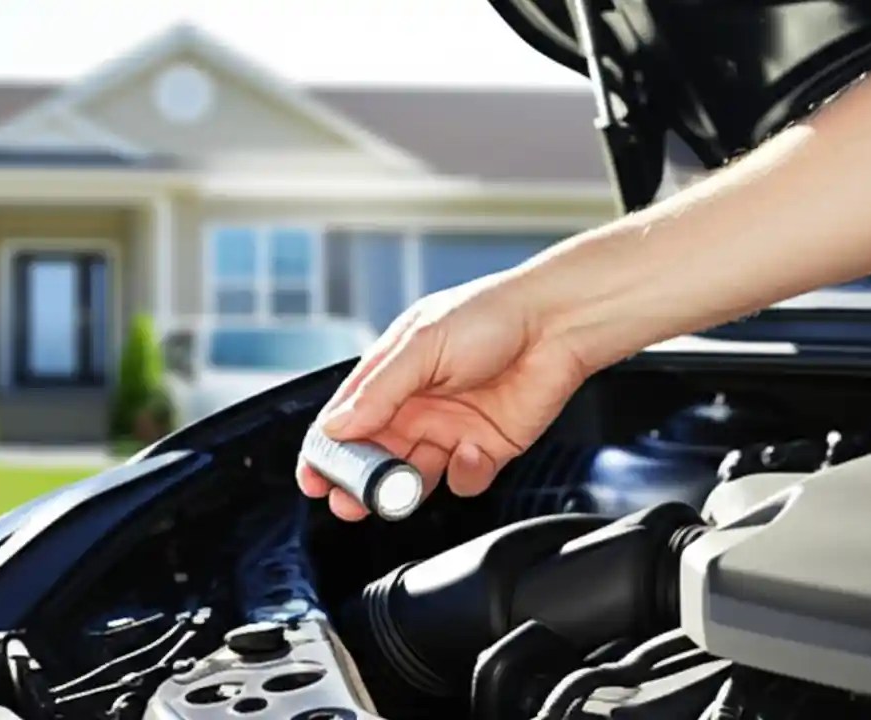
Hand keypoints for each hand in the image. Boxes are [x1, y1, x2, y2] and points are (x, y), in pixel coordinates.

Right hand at [296, 269, 591, 519]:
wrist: (558, 324)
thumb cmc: (490, 316)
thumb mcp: (422, 346)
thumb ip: (378, 390)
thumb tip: (335, 426)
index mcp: (392, 374)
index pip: (345, 419)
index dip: (326, 451)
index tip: (313, 478)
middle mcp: (416, 404)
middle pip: (374, 456)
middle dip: (359, 483)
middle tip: (349, 502)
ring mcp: (450, 428)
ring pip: (413, 476)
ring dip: (402, 490)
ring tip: (400, 492)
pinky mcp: (486, 448)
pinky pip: (462, 479)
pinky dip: (463, 476)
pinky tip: (469, 454)